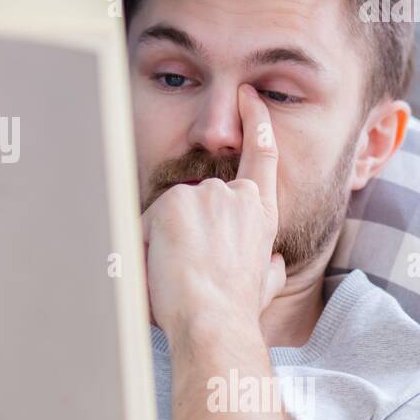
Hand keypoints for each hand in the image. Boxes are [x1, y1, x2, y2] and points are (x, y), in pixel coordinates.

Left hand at [141, 84, 285, 345]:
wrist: (215, 322)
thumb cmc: (236, 314)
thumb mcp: (266, 286)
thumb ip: (269, 267)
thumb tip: (275, 263)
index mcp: (260, 215)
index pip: (262, 157)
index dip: (256, 123)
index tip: (250, 97)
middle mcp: (236, 197)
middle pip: (191, 202)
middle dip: (180, 231)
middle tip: (185, 271)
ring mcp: (206, 195)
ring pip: (167, 213)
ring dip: (162, 240)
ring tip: (178, 274)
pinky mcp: (176, 202)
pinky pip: (146, 222)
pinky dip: (144, 244)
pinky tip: (162, 264)